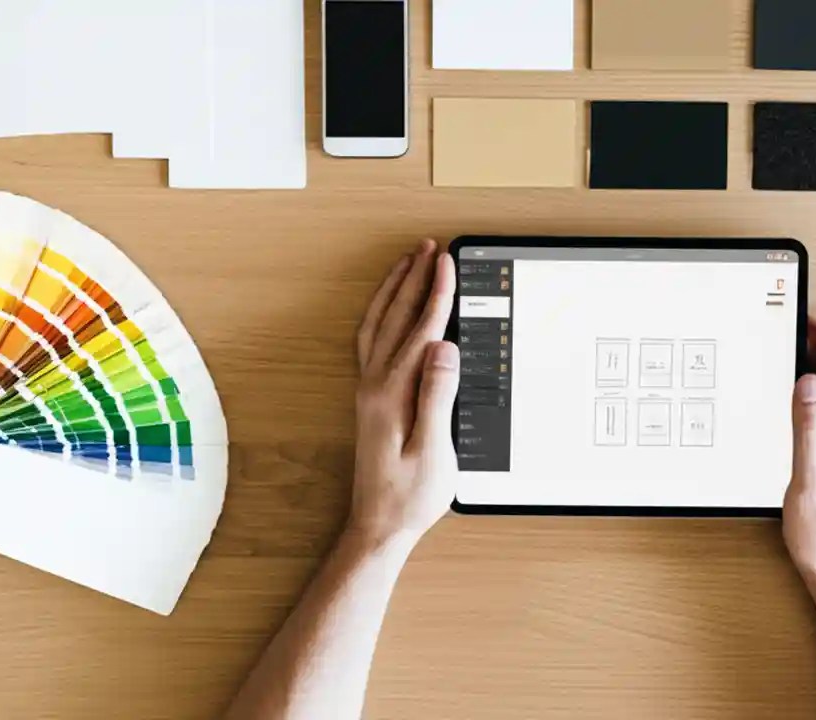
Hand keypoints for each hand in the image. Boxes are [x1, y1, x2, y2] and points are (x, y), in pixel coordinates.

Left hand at [351, 240, 458, 546]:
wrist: (377, 525)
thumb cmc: (409, 495)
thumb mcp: (433, 450)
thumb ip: (437, 396)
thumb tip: (442, 349)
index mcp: (393, 394)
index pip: (421, 331)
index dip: (436, 294)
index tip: (446, 263)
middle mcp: (374, 386)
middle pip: (396, 319)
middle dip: (414, 279)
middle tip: (429, 248)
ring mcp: (369, 391)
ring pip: (379, 325)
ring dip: (394, 291)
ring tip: (408, 263)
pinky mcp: (370, 400)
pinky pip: (371, 342)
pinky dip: (381, 315)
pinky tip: (389, 308)